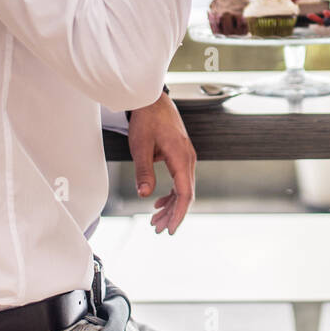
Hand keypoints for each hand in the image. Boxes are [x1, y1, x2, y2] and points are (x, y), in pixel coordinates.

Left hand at [126, 91, 195, 234]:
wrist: (152, 101)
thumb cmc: (147, 120)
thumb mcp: (141, 147)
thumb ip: (144, 171)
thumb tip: (145, 194)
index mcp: (181, 157)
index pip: (185, 193)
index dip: (178, 214)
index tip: (170, 229)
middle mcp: (188, 158)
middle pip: (185, 194)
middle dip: (173, 214)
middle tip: (158, 229)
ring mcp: (186, 157)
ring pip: (183, 188)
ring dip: (171, 205)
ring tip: (156, 220)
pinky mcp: (181, 155)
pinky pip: (180, 180)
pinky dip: (171, 193)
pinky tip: (159, 201)